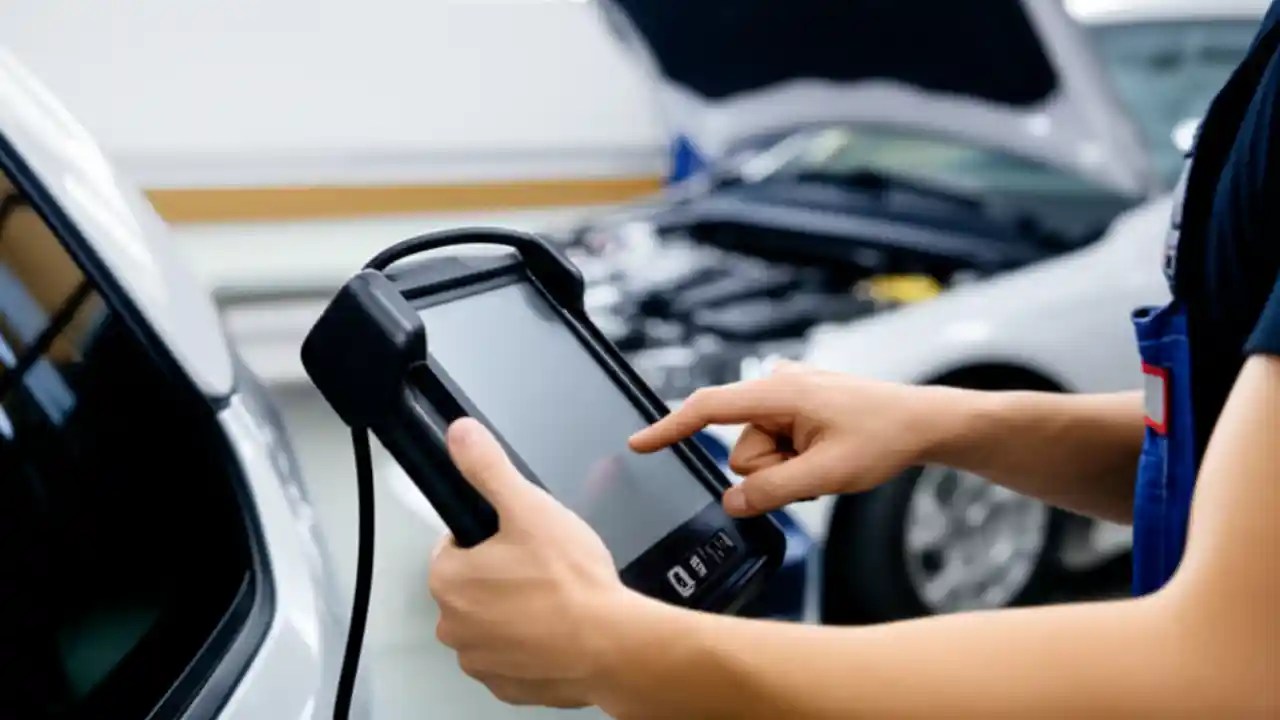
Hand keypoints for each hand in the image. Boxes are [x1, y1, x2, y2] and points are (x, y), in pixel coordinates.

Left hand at [428, 417, 633, 708]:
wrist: (611, 644)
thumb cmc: (570, 580)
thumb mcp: (529, 507)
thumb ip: (489, 469)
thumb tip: (460, 434)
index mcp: (448, 581)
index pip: (456, 547)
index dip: (492, 537)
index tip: (524, 541)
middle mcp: (453, 627)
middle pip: (474, 587)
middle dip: (504, 576)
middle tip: (546, 568)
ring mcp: (480, 662)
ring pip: (494, 623)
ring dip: (517, 613)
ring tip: (557, 599)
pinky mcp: (508, 687)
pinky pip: (514, 658)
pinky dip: (533, 646)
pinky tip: (560, 630)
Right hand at [630, 363, 949, 516]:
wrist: (925, 422)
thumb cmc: (884, 437)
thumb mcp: (826, 474)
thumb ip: (772, 492)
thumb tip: (731, 502)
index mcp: (779, 392)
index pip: (709, 409)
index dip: (669, 428)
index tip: (638, 444)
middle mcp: (778, 385)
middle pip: (741, 449)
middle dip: (771, 471)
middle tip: (816, 469)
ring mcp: (789, 394)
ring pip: (760, 454)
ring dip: (788, 468)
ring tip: (828, 460)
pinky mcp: (798, 405)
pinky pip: (777, 444)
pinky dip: (795, 458)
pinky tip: (828, 453)